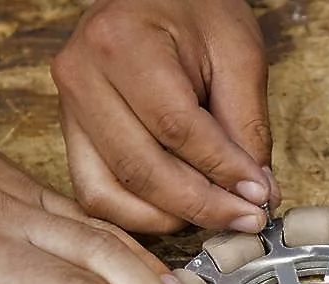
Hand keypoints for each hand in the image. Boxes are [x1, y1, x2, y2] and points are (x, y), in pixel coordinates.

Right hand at [52, 0, 279, 234]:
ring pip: (112, 190)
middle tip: (247, 218)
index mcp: (122, 43)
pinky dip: (138, 215)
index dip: (222, 170)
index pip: (176, 128)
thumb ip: (247, 125)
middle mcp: (82, 76)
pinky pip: (96, 193)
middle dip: (202, 204)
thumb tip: (257, 192)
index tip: (260, 195)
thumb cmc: (196, 11)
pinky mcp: (71, 132)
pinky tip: (179, 212)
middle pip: (142, 167)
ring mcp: (69, 108)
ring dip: (170, 216)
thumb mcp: (237, 54)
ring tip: (217, 215)